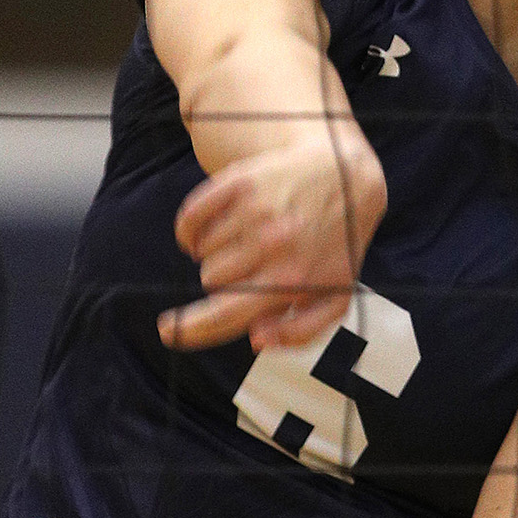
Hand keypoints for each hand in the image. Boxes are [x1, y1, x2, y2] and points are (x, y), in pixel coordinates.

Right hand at [163, 130, 385, 350]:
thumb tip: (256, 338)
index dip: (191, 330)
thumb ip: (300, 331)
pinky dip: (191, 226)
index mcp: (291, 279)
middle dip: (224, 280)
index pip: (225, 315)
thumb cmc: (335, 244)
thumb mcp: (334, 297)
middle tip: (250, 266)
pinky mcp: (240, 181)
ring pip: (202, 250)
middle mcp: (271, 244)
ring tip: (243, 241)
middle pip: (210, 280)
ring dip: (214, 251)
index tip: (169, 332)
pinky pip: (192, 214)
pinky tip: (210, 226)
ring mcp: (254, 209)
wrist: (348, 179)